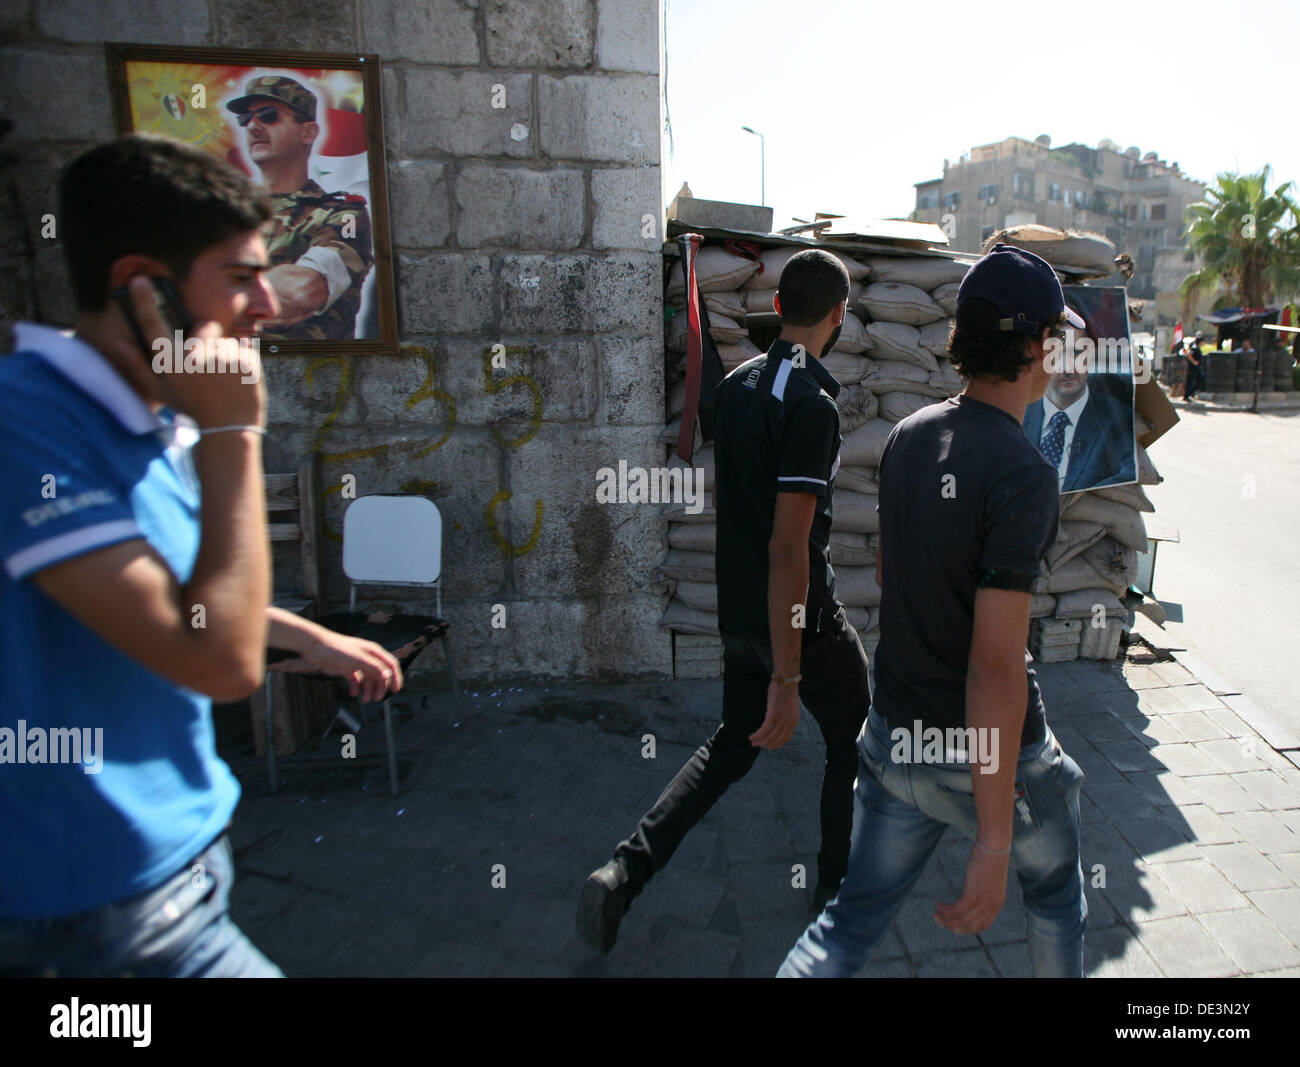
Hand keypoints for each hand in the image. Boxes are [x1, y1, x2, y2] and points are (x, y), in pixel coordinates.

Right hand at [113, 275, 264, 428]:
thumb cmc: (192, 407)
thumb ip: (137, 366)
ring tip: (223, 378)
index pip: (153, 325)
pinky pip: (245, 348)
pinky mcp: (247, 360)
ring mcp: (223, 357)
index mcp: (172, 362)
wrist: (230, 427)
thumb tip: (117, 342)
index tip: (140, 280)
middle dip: (206, 339)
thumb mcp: (161, 391)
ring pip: (226, 341)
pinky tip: (237, 380)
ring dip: (225, 354)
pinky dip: (243, 361)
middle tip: (208, 366)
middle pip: (204, 328)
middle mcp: (195, 356)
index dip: (144, 301)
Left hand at [298, 630, 403, 703]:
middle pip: (379, 675)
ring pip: (368, 679)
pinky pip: (355, 681)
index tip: (396, 689)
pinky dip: (356, 688)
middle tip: (377, 698)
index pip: (390, 664)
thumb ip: (374, 667)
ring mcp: (357, 663)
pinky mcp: (347, 669)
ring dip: (368, 690)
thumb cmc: (338, 649)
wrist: (317, 648)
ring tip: (365, 700)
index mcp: (373, 652)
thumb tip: (388, 676)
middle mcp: (367, 657)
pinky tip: (353, 694)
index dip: (396, 677)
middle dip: (380, 687)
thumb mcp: (359, 659)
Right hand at [750, 681, 799, 749]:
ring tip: (753, 742)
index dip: (775, 744)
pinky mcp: (773, 715)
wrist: (786, 680)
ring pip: (769, 736)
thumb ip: (787, 717)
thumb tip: (779, 724)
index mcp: (794, 722)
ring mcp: (781, 719)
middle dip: (765, 744)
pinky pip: (764, 729)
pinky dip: (757, 734)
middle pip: (776, 740)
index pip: (785, 739)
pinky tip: (752, 736)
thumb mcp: (790, 707)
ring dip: (760, 741)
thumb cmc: (786, 691)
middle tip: (757, 745)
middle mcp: (789, 723)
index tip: (767, 746)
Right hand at [933, 842, 1009, 933]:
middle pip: (970, 927)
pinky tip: (938, 904)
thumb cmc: (991, 858)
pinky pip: (957, 909)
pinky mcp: (973, 894)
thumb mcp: (990, 880)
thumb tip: (973, 893)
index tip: (954, 924)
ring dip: (946, 919)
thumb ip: (984, 891)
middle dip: (952, 926)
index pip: (982, 926)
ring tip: (936, 913)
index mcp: (997, 904)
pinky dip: (946, 910)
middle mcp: (991, 907)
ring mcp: (983, 901)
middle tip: (940, 921)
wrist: (995, 847)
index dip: (967, 928)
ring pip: (962, 920)